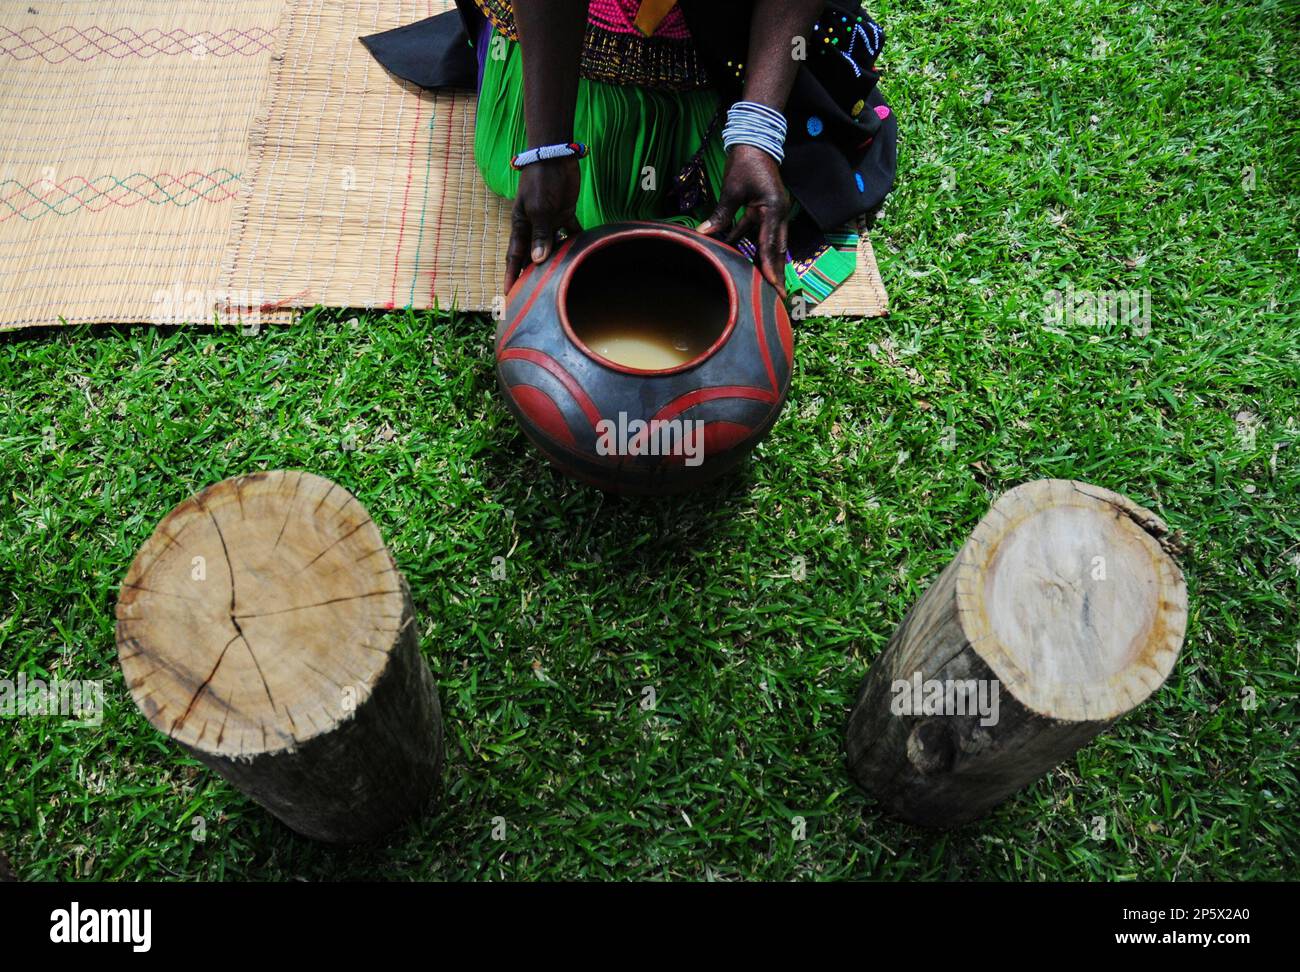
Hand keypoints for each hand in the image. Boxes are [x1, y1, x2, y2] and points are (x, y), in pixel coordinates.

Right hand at [505, 156, 581, 292]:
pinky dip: (575, 243)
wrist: (555, 156)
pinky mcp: (565, 214)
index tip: (509, 294)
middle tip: (536, 295)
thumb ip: (540, 235)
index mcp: (521, 226)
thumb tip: (537, 261)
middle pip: (533, 255)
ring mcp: (550, 221)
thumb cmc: (540, 181)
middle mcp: (534, 226)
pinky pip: (570, 233)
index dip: (512, 275)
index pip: (515, 256)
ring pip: (552, 247)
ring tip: (561, 281)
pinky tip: (582, 255)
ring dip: (556, 261)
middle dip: (533, 274)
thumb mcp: (538, 209)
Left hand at [697, 144, 789, 299]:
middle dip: (775, 273)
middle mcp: (778, 213)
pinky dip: (752, 246)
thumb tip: (704, 235)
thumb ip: (721, 215)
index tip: (772, 286)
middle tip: (777, 297)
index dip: (769, 267)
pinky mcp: (766, 210)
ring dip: (764, 262)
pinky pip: (759, 233)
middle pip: (776, 249)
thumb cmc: (745, 162)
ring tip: (763, 285)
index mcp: (773, 209)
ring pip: (769, 243)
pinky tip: (742, 259)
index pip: (770, 245)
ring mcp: (774, 212)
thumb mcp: (731, 190)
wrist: (755, 140)